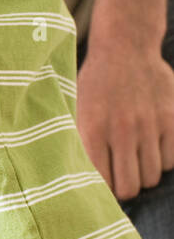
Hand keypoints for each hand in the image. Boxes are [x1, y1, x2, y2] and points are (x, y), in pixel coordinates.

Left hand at [76, 39, 173, 200]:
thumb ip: (78, 142)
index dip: (102, 192)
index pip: (101, 182)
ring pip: (152, 176)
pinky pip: (171, 159)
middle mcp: (122, 130)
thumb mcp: (76, 108)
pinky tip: (152, 148)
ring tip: (136, 163)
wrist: (125, 46)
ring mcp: (149, 124)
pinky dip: (163, 160)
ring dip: (144, 175)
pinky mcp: (171, 118)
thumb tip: (74, 178)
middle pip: (130, 187)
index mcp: (93, 129)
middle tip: (121, 180)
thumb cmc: (95, 82)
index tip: (102, 189)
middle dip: (125, 189)